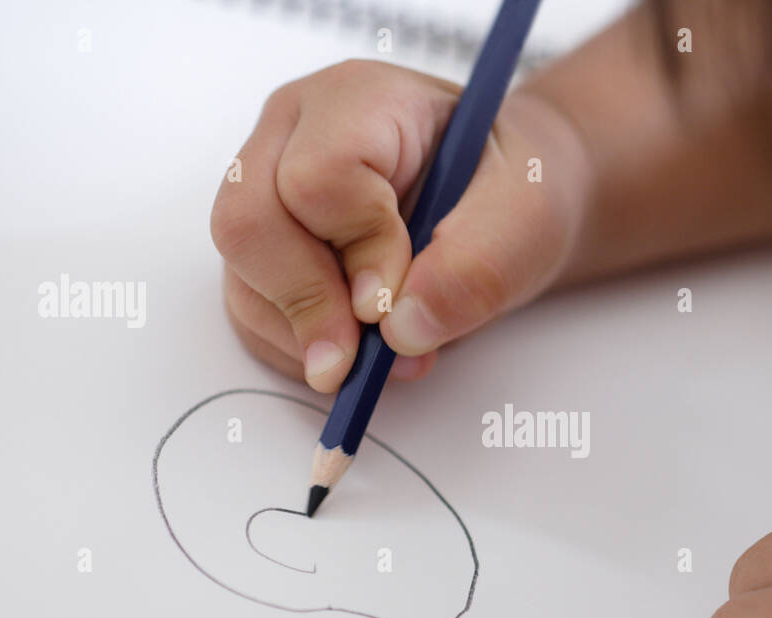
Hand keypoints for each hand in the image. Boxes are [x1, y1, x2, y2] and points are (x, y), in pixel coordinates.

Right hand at [210, 60, 590, 390]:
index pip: (316, 176)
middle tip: (365, 360)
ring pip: (242, 281)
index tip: (393, 302)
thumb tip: (400, 329)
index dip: (355, 251)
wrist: (505, 209)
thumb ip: (476, 267)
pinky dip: (300, 352)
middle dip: (308, 307)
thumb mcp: (528, 219)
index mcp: (358, 102)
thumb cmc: (513, 194)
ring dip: (309, 340)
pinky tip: (360, 352)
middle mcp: (290, 137)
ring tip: (390, 356)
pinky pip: (250, 316)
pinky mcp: (263, 255)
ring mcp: (266, 194)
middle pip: (247, 225)